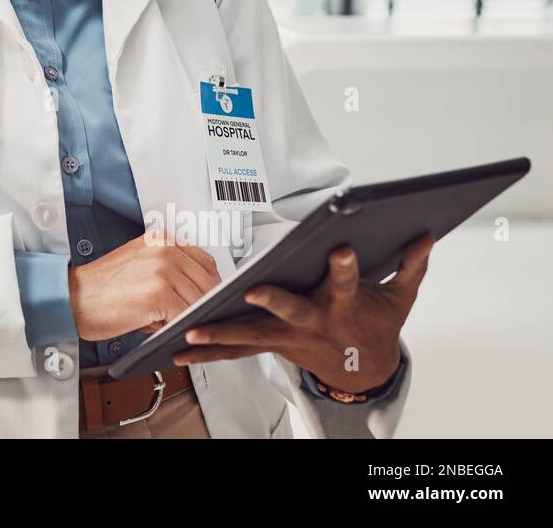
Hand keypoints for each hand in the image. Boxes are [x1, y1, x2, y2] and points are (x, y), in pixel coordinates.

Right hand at [68, 228, 221, 340]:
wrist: (73, 299)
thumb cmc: (102, 288)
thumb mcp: (141, 265)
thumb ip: (171, 269)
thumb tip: (202, 292)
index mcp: (162, 238)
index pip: (206, 263)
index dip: (208, 286)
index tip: (204, 300)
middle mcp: (165, 248)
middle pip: (208, 283)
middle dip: (201, 305)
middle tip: (186, 317)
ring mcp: (163, 269)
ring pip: (199, 301)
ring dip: (187, 316)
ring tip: (163, 319)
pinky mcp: (159, 292)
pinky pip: (185, 316)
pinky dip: (176, 326)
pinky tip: (158, 325)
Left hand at [172, 233, 433, 392]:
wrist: (363, 370)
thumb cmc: (375, 326)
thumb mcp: (399, 298)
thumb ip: (410, 265)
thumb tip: (425, 234)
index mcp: (343, 304)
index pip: (345, 280)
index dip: (343, 266)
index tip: (339, 248)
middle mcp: (313, 321)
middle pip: (291, 310)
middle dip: (274, 301)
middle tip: (253, 292)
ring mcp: (288, 337)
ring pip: (251, 336)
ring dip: (221, 334)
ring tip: (190, 333)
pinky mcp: (271, 346)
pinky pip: (235, 351)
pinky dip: (209, 351)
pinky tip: (179, 350)